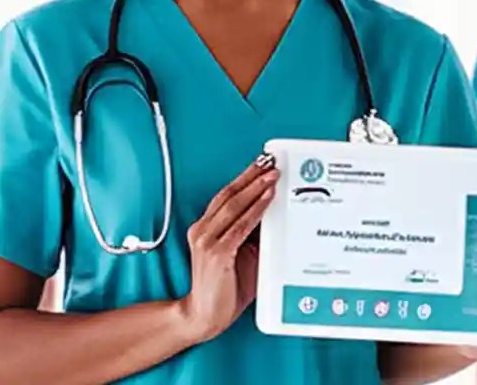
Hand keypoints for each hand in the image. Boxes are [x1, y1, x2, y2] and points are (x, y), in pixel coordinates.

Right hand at [176, 154, 279, 343]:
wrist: (205, 314)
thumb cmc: (225, 287)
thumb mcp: (242, 254)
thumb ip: (252, 234)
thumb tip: (274, 213)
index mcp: (205, 227)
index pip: (226, 195)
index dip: (244, 177)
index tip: (261, 164)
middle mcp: (202, 230)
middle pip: (229, 194)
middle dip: (252, 175)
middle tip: (270, 161)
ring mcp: (207, 241)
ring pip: (234, 206)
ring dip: (256, 188)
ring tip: (273, 175)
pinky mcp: (216, 253)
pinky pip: (240, 226)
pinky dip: (256, 210)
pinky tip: (267, 200)